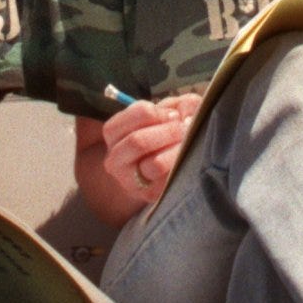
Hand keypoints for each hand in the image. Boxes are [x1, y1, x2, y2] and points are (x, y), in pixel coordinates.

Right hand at [100, 91, 203, 206]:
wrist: (155, 171)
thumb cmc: (163, 133)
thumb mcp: (169, 112)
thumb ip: (181, 106)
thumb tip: (188, 116)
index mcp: (113, 132)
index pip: (136, 113)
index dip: (159, 112)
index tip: (173, 115)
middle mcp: (114, 159)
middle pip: (139, 141)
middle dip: (169, 132)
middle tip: (186, 129)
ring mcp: (129, 181)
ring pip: (155, 164)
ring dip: (177, 150)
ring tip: (187, 144)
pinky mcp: (149, 196)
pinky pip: (168, 181)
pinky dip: (181, 166)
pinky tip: (187, 159)